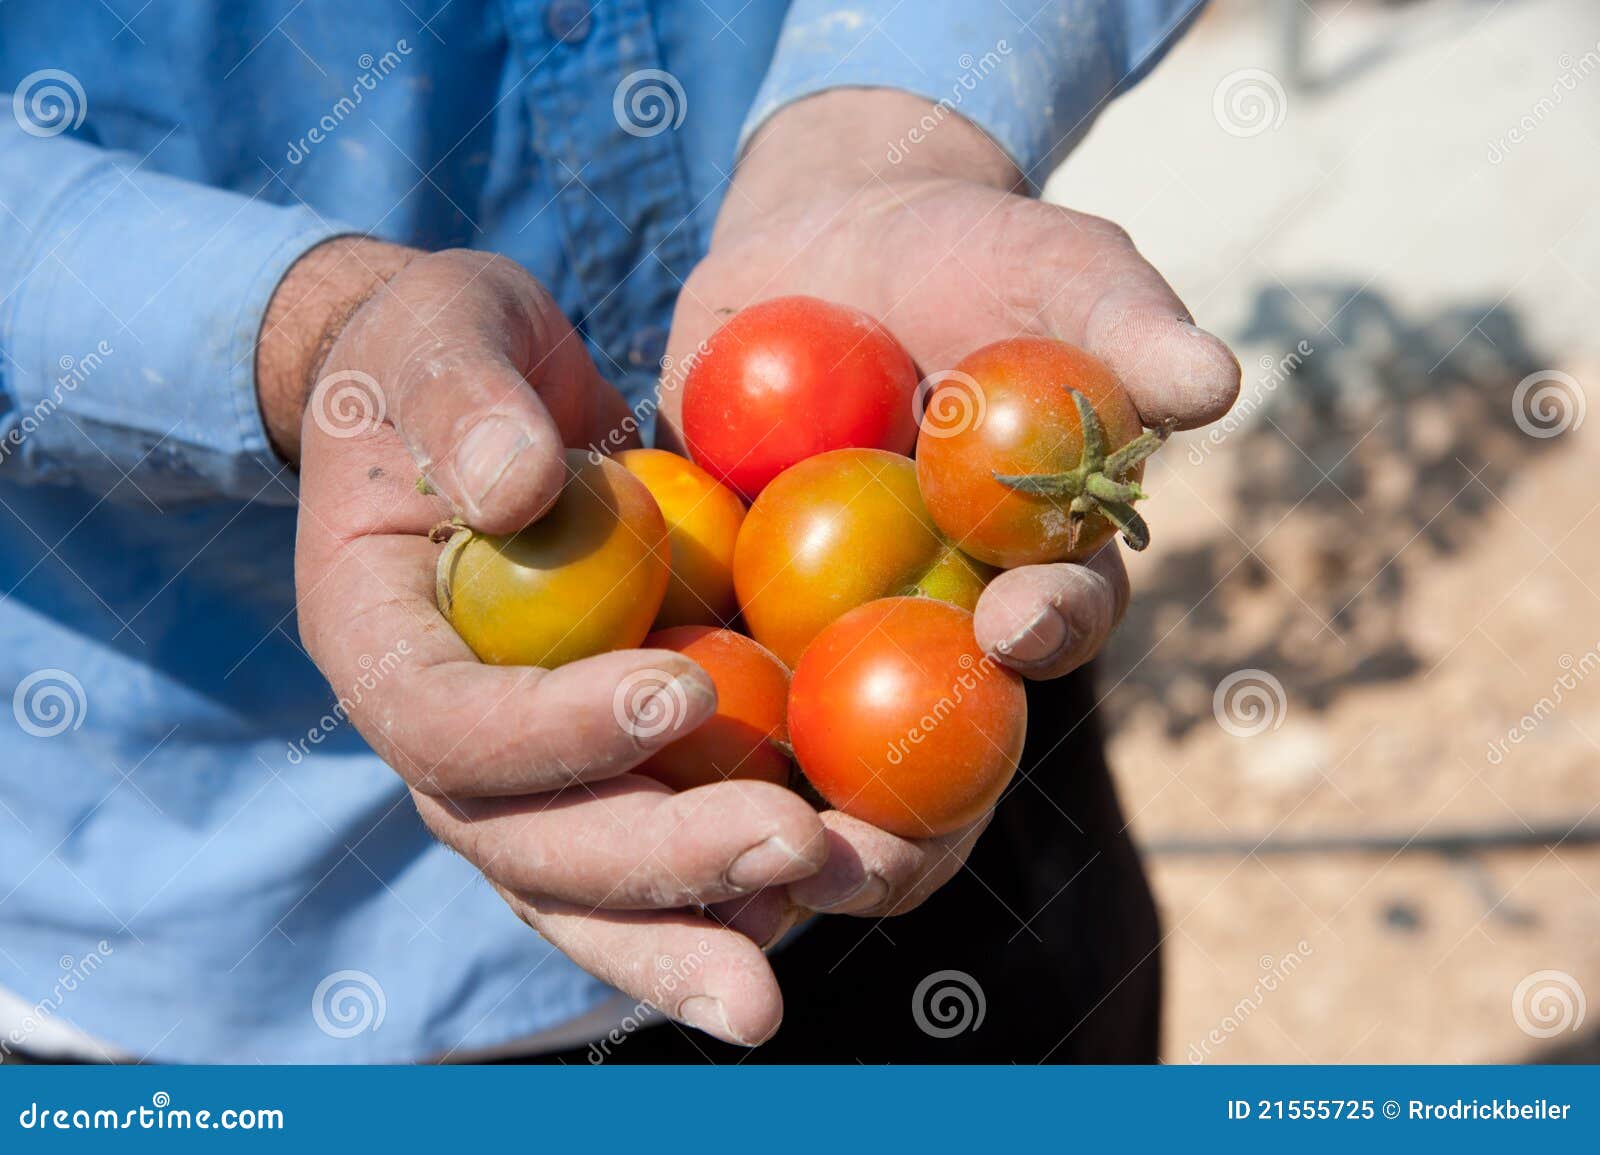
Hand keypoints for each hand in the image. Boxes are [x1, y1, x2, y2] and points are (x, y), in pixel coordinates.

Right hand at [265, 241, 826, 1045]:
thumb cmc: (442, 357)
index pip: (443, 725)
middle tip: (790, 851)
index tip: (680, 690)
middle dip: (658, 866)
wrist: (466, 399)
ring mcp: (521, 769)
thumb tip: (519, 485)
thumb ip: (465, 404)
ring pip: (587, 891)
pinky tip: (835, 890)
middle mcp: (442, 738)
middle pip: (528, 846)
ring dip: (700, 927)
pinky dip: (732, 891)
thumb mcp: (443, 340)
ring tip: (818, 930)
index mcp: (380, 644)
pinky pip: (652, 852)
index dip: (550, 730)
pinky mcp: (596, 766)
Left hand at [657, 91, 1240, 919]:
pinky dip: (666, 735)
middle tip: (853, 851)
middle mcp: (943, 625)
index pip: (1059, 616)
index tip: (1013, 623)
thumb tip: (1216, 380)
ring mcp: (833, 635)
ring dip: (773, 823)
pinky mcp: (732, 619)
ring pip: (812, 760)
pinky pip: (702, 689)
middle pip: (940, 755)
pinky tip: (618, 767)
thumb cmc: (970, 254)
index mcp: (1037, 562)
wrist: (834, 243)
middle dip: (905, 822)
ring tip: (729, 870)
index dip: (1050, 631)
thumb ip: (1121, 325)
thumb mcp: (1052, 269)